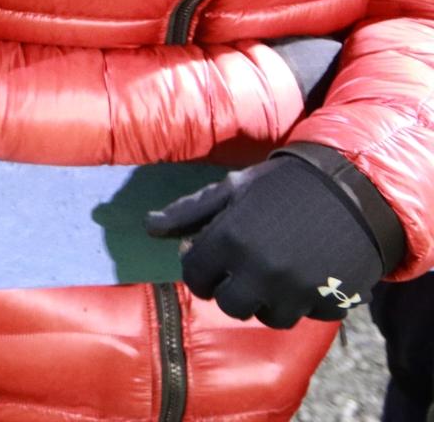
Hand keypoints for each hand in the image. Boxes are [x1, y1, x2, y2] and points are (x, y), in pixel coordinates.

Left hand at [145, 153, 384, 327]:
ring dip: (267, 300)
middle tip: (243, 270)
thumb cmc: (283, 184)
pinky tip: (308, 275)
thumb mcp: (231, 188)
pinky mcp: (329, 300)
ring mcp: (296, 289)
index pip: (195, 278)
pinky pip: (307, 315)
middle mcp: (259, 270)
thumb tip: (148, 228)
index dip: (200, 271)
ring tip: (275, 274)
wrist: (353, 185)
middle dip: (231, 289)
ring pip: (268, 316)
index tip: (211, 263)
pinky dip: (304, 302)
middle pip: (230, 305)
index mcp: (229, 240)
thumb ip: (188, 212)